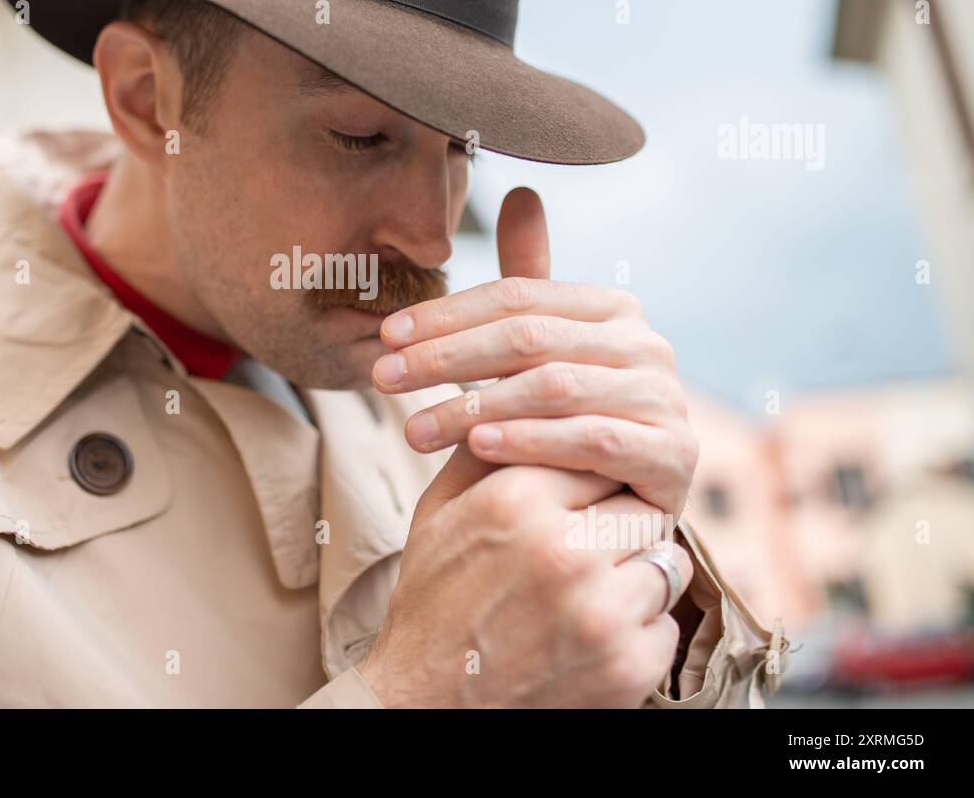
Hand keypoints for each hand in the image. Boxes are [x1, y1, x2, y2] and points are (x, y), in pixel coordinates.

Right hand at [356, 451, 694, 706]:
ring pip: (662, 558)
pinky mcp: (629, 663)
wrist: (428, 703)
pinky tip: (588, 630)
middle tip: (589, 541)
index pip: (595, 452)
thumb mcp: (438, 513)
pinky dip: (638, 624)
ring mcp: (601, 610)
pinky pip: (665, 618)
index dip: (590, 474)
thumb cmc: (434, 600)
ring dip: (634, 570)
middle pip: (638, 503)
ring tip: (587, 588)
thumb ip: (482, 449)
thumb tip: (515, 390)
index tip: (582, 491)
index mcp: (514, 500)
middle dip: (619, 520)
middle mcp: (563, 549)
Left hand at [371, 187, 697, 517]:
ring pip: (553, 388)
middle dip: (445, 358)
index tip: (385, 334)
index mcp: (612, 309)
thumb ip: (529, 284)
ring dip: (473, 407)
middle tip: (381, 378)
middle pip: (528, 338)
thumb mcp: (543, 353)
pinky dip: (530, 441)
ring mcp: (666, 400)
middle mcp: (647, 345)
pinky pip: (592, 441)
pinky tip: (476, 450)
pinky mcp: (674, 457)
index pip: (517, 298)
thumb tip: (522, 192)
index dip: (446, 314)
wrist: (623, 513)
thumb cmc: (568, 425)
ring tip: (413, 427)